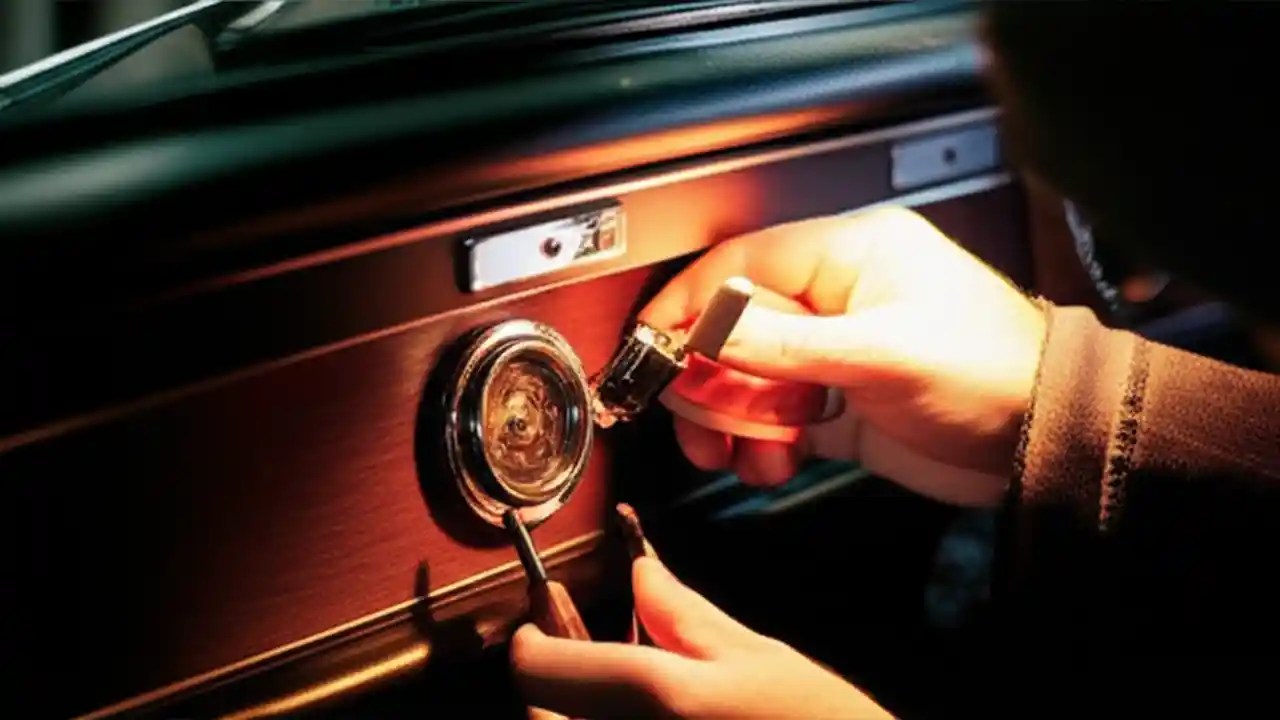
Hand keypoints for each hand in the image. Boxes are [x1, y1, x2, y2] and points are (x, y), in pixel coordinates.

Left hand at [511, 556, 892, 719]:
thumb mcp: (759, 659)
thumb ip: (684, 616)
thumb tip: (639, 571)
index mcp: (658, 699)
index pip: (539, 672)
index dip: (533, 642)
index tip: (545, 624)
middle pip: (540, 719)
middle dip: (554, 687)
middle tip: (587, 662)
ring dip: (575, 715)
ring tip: (622, 694)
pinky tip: (641, 718)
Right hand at [640, 207, 1046, 504]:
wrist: (1041, 442)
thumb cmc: (992, 371)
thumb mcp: (882, 352)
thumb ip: (788, 344)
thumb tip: (711, 330)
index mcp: (849, 257)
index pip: (744, 264)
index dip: (692, 302)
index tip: (654, 342)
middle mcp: (835, 300)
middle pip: (736, 327)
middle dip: (706, 375)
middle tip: (687, 413)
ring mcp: (833, 354)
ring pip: (749, 377)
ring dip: (729, 417)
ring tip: (728, 451)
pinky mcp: (839, 403)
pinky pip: (775, 418)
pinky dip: (760, 443)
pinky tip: (769, 461)